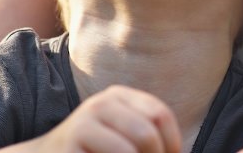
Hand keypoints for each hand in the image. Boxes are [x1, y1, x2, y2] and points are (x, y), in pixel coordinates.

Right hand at [24, 85, 181, 152]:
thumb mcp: (124, 135)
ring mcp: (83, 124)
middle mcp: (101, 104)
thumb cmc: (97, 150)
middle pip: (147, 134)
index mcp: (119, 96)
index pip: (160, 116)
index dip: (172, 145)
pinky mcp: (70, 146)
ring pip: (128, 152)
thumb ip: (150, 138)